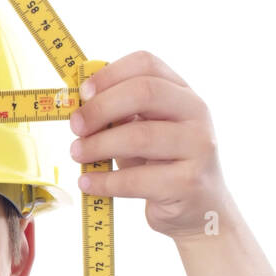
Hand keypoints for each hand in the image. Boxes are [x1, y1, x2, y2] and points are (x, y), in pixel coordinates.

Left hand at [67, 50, 229, 239]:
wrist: (200, 210)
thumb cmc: (163, 166)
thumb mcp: (144, 132)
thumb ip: (120, 114)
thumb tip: (79, 104)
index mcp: (183, 93)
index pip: (147, 64)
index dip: (110, 74)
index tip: (83, 93)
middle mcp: (197, 114)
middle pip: (144, 93)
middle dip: (101, 108)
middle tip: (75, 127)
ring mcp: (198, 147)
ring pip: (139, 136)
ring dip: (98, 145)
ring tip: (77, 154)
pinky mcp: (189, 183)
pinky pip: (136, 180)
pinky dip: (104, 181)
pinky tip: (87, 183)